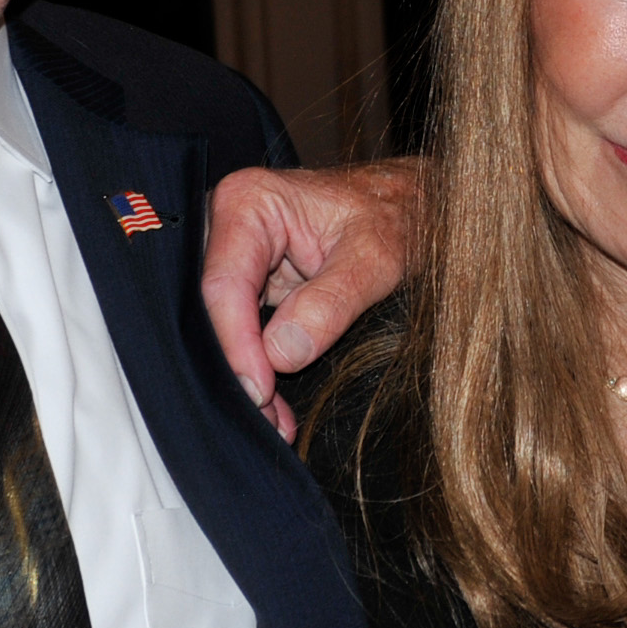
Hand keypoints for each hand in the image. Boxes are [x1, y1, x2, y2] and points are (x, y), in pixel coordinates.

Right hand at [202, 159, 424, 440]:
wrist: (413, 209)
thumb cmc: (397, 218)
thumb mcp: (377, 257)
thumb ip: (331, 302)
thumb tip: (281, 352)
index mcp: (249, 203)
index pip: (224, 284)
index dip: (236, 344)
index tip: (260, 390)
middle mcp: (231, 228)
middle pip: (213, 311)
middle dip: (237, 369)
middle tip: (265, 420)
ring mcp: (238, 259)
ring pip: (223, 330)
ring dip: (247, 379)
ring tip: (274, 424)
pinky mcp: (252, 287)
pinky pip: (243, 335)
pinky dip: (260, 372)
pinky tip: (276, 411)